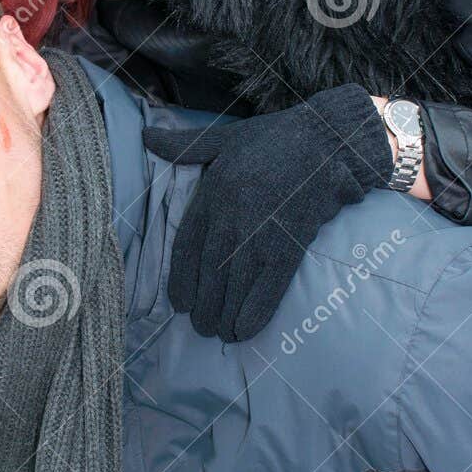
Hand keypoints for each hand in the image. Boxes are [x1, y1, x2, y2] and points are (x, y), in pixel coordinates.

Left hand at [142, 85, 393, 341]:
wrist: (326, 139)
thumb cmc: (274, 138)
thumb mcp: (223, 137)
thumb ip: (184, 145)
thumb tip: (146, 136)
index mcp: (211, 194)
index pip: (186, 248)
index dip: (181, 281)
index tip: (179, 304)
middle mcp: (230, 218)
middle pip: (208, 274)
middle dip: (203, 307)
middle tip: (203, 327)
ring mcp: (259, 234)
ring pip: (233, 286)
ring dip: (225, 316)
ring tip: (222, 334)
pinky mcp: (289, 245)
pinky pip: (268, 287)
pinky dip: (255, 313)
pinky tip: (244, 331)